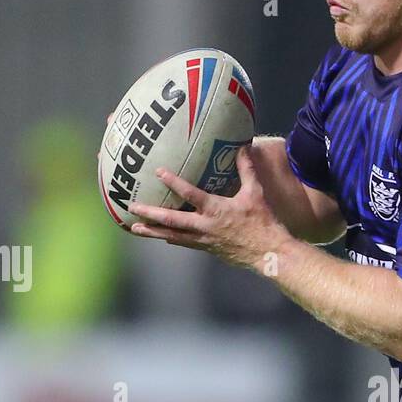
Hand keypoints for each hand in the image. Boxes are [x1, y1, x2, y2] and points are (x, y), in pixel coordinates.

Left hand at [128, 145, 291, 270]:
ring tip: (135, 228)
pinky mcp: (207, 249)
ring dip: (153, 231)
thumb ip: (247, 170)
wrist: (268, 253)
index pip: (189, 194)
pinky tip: (161, 236)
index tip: (158, 172)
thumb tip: (243, 148)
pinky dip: (170, 238)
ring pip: (172, 235)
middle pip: (171, 220)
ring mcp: (204, 239)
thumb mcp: (255, 193)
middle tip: (133, 208)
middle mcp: (205, 226)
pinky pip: (184, 242)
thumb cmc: (263, 222)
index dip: (173, 182)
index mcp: (215, 209)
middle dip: (150, 214)